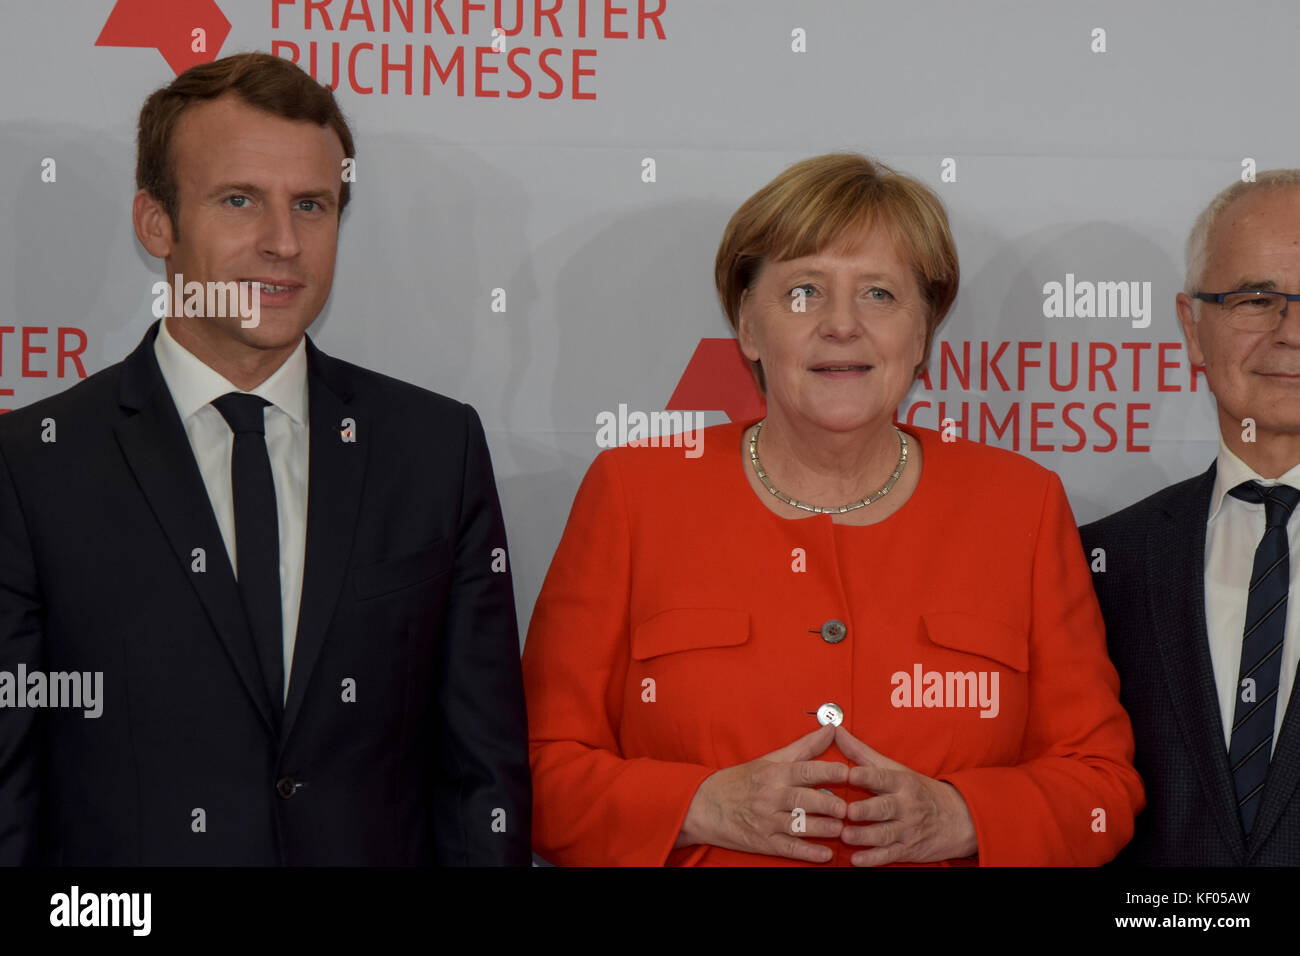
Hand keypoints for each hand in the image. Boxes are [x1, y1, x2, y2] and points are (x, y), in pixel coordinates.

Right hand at [674, 724, 849, 861]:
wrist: (704, 806)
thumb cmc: (741, 781)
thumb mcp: (769, 759)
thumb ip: (804, 747)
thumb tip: (831, 729)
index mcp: (774, 773)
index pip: (803, 770)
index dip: (826, 771)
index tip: (847, 772)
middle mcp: (770, 796)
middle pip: (802, 800)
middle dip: (826, 804)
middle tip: (847, 808)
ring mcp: (766, 821)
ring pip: (798, 825)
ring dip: (821, 829)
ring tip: (841, 829)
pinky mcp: (763, 842)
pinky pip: (788, 848)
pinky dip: (808, 852)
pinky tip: (825, 854)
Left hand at [835, 725, 977, 865]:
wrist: (958, 819)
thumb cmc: (919, 790)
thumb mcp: (895, 769)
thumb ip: (862, 753)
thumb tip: (836, 732)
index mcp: (902, 782)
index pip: (883, 777)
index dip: (866, 776)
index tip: (850, 774)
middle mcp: (906, 806)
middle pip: (884, 808)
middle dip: (866, 811)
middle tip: (848, 811)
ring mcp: (907, 829)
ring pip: (885, 834)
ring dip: (865, 836)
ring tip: (846, 836)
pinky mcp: (907, 850)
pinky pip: (889, 855)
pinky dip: (873, 859)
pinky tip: (857, 860)